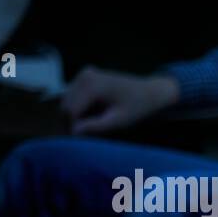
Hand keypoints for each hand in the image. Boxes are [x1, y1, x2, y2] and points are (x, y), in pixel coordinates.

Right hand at [61, 67, 178, 134]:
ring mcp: (83, 74)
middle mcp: (84, 76)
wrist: (152, 92)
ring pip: (67, 102)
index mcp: (91, 84)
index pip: (70, 111)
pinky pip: (74, 97)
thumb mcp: (119, 120)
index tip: (80, 142)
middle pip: (65, 106)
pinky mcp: (85, 77)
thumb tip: (74, 132)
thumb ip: (96, 126)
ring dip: (74, 117)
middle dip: (71, 123)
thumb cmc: (138, 108)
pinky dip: (79, 109)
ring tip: (90, 128)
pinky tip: (93, 116)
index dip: (72, 128)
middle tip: (83, 139)